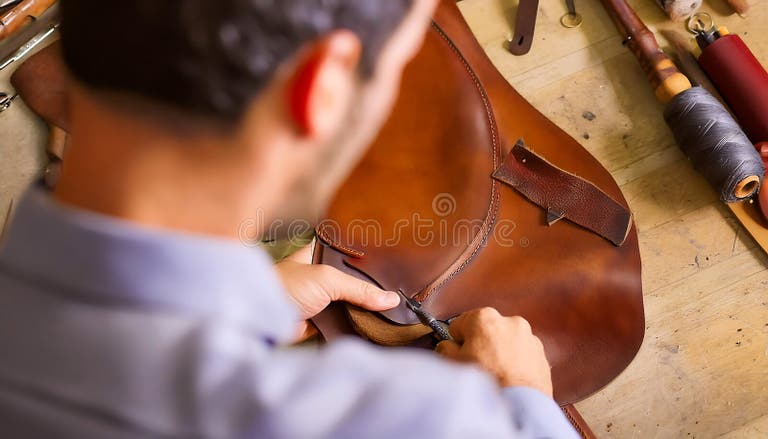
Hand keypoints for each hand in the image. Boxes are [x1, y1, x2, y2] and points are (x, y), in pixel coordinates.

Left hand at [274, 243, 400, 339]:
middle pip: (354, 278)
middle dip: (372, 285)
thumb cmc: (285, 287)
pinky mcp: (322, 319)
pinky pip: (345, 319)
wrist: (262, 319)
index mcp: (319, 252)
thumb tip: (391, 300)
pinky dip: (357, 322)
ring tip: (396, 306)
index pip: (350, 250)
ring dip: (366, 306)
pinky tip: (377, 322)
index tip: (394, 257)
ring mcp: (322, 298)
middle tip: (400, 287)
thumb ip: (359, 288)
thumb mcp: (326, 279)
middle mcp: (321, 273)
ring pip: (351, 301)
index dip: (370, 254)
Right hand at [436, 307, 552, 395]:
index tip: (458, 353)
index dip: (457, 340)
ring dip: (500, 353)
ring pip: (506, 342)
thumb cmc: (485, 383)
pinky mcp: (541, 354)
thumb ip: (445, 348)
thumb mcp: (452, 364)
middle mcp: (510, 321)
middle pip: (486, 331)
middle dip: (481, 345)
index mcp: (485, 318)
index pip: (460, 323)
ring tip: (496, 376)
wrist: (519, 407)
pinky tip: (510, 380)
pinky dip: (516, 363)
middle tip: (477, 366)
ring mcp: (529, 337)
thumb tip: (447, 346)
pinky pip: (523, 355)